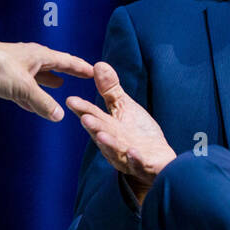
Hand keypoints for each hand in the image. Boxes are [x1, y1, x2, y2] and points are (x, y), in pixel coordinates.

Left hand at [0, 39, 93, 120]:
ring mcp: (18, 70)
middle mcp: (31, 60)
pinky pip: (25, 89)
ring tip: (60, 86)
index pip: (67, 61)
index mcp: (39, 56)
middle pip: (54, 67)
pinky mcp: (6, 80)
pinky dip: (32, 96)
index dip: (81, 67)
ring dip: (48, 84)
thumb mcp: (23, 87)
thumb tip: (60, 116)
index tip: (95, 71)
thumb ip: (42, 102)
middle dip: (67, 72)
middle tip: (82, 76)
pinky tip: (35, 103)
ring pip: (38, 78)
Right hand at [65, 61, 175, 206]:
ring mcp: (127, 156)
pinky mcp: (144, 166)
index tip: (71, 100)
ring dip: (109, 144)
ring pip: (116, 151)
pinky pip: (139, 164)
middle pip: (102, 134)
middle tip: (85, 118)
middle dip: (94, 126)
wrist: (157, 161)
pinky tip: (133, 153)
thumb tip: (99, 64)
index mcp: (107, 128)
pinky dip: (135, 160)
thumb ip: (110, 90)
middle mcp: (114, 143)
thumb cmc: (138, 133)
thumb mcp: (124, 108)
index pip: (93, 116)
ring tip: (102, 136)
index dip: (83, 109)